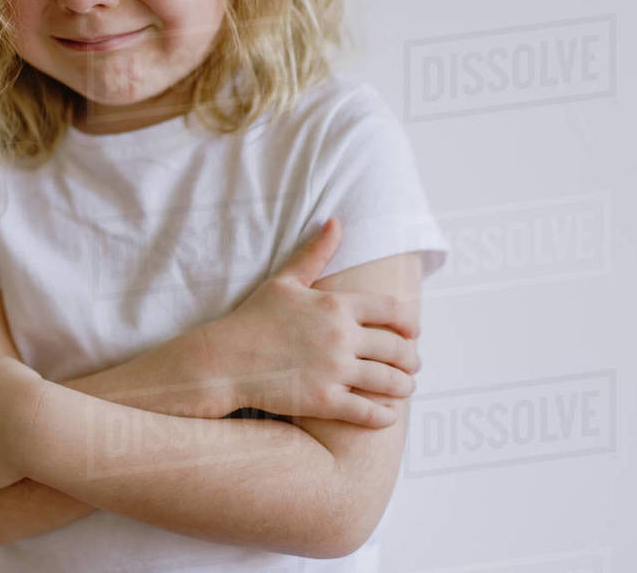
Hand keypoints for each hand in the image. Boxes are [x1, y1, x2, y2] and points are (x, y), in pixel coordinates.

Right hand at [212, 217, 421, 428]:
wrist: (223, 360)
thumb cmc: (252, 318)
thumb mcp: (285, 281)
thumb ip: (315, 253)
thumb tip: (335, 221)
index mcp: (336, 305)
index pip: (393, 310)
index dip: (409, 322)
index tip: (412, 331)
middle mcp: (341, 337)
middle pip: (397, 348)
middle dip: (411, 358)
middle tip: (413, 363)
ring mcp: (334, 370)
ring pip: (389, 381)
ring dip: (404, 386)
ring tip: (405, 387)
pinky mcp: (324, 401)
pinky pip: (367, 413)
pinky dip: (384, 416)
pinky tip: (388, 415)